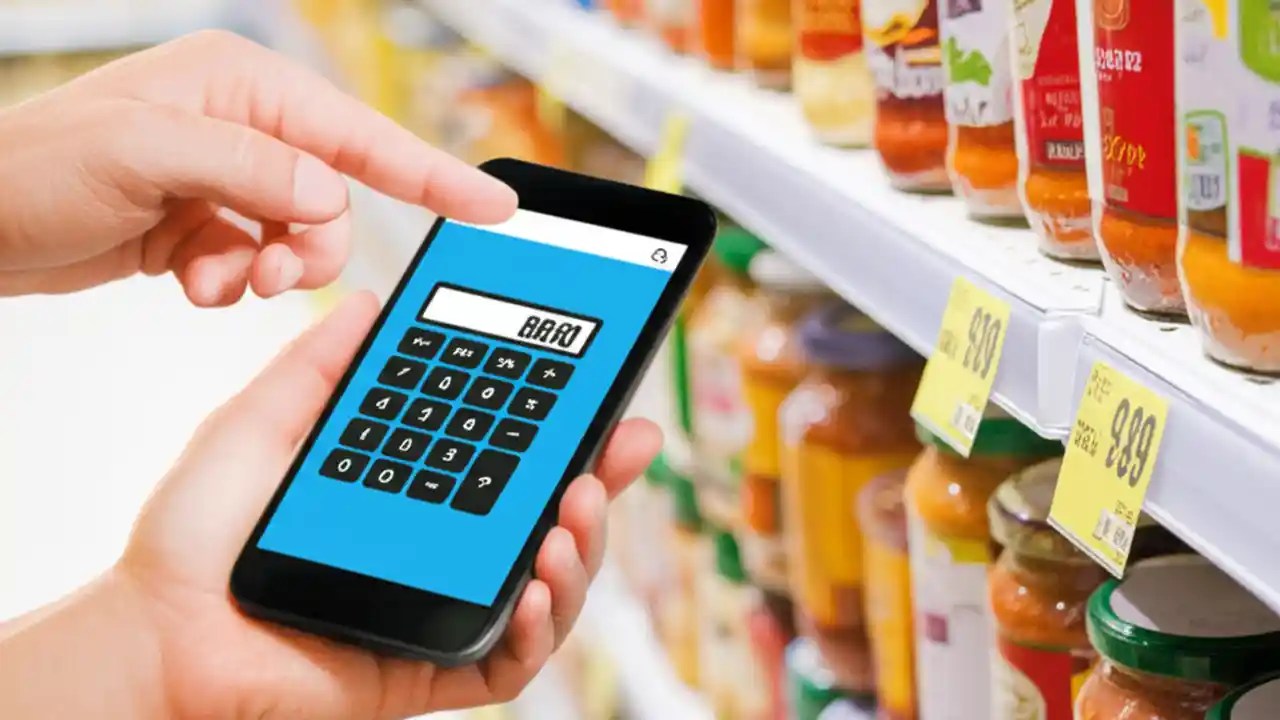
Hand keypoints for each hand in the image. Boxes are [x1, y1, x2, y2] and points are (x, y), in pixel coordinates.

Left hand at [0, 31, 515, 301]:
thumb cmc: (36, 168)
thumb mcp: (143, 155)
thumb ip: (250, 170)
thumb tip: (329, 197)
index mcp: (244, 87)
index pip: (359, 135)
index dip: (433, 173)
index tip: (494, 203)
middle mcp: (246, 128)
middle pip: (336, 200)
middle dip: (311, 248)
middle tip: (271, 274)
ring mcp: (228, 177)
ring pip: (303, 239)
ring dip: (271, 271)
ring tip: (220, 280)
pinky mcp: (207, 222)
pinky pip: (260, 263)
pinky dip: (233, 283)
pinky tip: (189, 279)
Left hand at [0, 294, 660, 718]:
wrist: (157, 633)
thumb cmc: (199, 538)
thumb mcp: (264, 424)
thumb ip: (321, 365)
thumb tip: (371, 299)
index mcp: (416, 489)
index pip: (511, 452)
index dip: (564, 424)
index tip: (602, 388)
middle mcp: (443, 547)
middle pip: (547, 515)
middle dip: (601, 481)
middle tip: (623, 446)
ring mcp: (444, 607)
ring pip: (548, 587)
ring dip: (582, 551)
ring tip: (571, 516)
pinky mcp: (434, 669)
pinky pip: (511, 661)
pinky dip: (539, 629)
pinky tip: (534, 589)